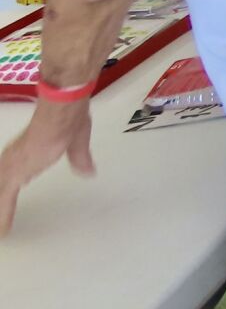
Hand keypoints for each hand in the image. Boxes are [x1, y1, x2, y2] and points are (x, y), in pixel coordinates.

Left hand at [0, 101, 94, 236]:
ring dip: (2, 211)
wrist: (60, 119)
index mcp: (26, 152)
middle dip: (2, 201)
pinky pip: (5, 203)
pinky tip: (4, 233)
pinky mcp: (15, 176)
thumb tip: (88, 171)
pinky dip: (4, 219)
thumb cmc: (67, 122)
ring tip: (2, 230)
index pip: (12, 176)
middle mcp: (12, 161)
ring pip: (0, 195)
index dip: (10, 188)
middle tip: (1, 223)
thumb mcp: (77, 142)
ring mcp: (11, 169)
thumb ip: (79, 158)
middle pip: (1, 186)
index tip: (8, 198)